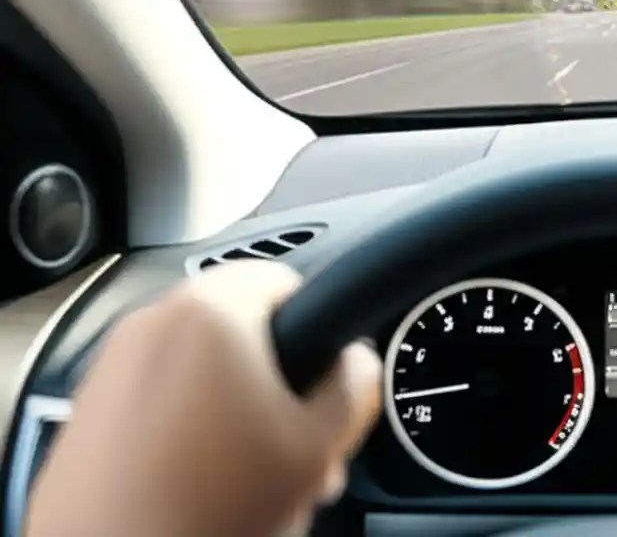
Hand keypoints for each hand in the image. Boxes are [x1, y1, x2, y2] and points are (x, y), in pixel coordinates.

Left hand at [26, 261, 380, 536]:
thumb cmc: (204, 509)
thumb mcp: (314, 448)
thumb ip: (353, 388)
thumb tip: (357, 364)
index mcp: (210, 313)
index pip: (285, 278)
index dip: (319, 327)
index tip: (326, 376)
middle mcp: (153, 324)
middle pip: (242, 331)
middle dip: (279, 382)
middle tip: (297, 442)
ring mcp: (112, 367)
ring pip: (202, 370)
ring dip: (238, 410)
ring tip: (256, 475)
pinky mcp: (89, 409)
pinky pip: (159, 400)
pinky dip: (189, 429)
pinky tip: (207, 484)